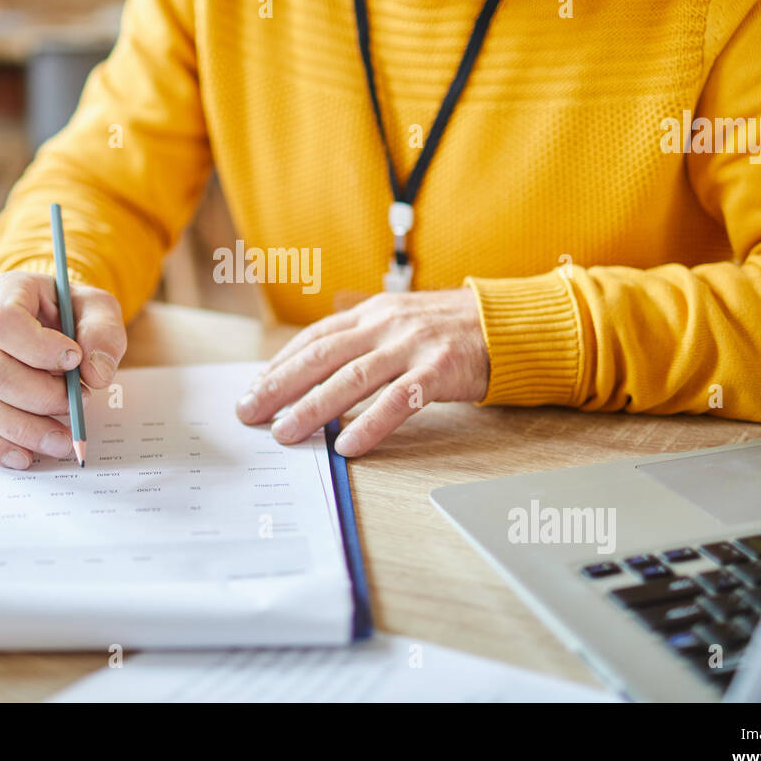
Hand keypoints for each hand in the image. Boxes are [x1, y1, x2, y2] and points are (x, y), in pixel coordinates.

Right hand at [0, 272, 125, 468]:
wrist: (47, 316)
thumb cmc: (69, 310)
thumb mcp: (97, 307)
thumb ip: (103, 334)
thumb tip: (96, 375)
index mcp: (1, 293)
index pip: (3, 323)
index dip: (38, 348)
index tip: (75, 360)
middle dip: (39, 398)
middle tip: (79, 405)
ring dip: (23, 429)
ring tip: (62, 441)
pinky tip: (25, 457)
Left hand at [235, 288, 489, 456]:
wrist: (510, 323)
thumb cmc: (450, 330)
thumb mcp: (400, 323)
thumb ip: (364, 341)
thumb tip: (317, 372)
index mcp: (372, 313)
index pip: (314, 338)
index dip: (280, 365)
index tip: (254, 390)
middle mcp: (386, 325)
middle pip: (321, 356)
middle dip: (280, 385)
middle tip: (249, 412)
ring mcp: (412, 346)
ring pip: (352, 378)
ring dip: (313, 407)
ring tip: (286, 433)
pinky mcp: (439, 370)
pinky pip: (397, 401)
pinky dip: (370, 424)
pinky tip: (347, 446)